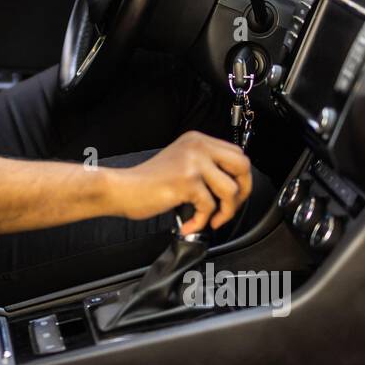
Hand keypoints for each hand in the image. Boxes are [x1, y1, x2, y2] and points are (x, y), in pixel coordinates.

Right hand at [111, 131, 251, 233]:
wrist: (122, 189)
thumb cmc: (148, 182)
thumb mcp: (181, 162)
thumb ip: (205, 166)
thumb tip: (234, 185)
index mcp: (197, 140)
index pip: (238, 154)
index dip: (242, 178)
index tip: (234, 195)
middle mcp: (197, 147)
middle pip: (242, 167)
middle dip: (242, 193)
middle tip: (228, 208)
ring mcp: (192, 163)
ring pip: (230, 190)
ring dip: (225, 212)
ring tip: (210, 220)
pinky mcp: (186, 181)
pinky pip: (208, 208)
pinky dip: (200, 222)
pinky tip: (188, 224)